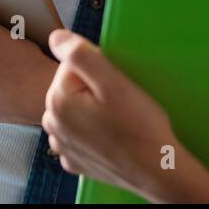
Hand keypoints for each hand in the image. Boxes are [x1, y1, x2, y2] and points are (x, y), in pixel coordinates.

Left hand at [42, 30, 208, 202]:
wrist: (157, 171)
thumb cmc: (139, 126)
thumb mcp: (113, 82)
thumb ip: (80, 55)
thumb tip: (56, 37)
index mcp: (57, 100)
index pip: (72, 65)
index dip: (98, 70)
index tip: (116, 86)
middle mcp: (51, 123)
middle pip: (71, 87)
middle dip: (93, 89)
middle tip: (120, 104)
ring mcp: (62, 145)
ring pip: (76, 109)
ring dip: (92, 109)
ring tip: (118, 120)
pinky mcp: (74, 160)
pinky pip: (80, 133)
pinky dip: (93, 132)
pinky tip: (112, 137)